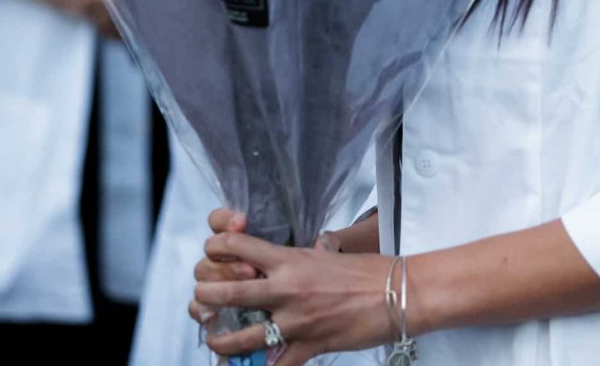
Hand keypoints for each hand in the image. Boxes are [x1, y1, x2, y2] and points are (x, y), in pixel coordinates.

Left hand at [190, 210, 396, 364]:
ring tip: (214, 338)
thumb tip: (300, 255)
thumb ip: (305, 258)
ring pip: (242, 336)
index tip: (212, 253)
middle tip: (201, 300)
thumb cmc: (369, 271)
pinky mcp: (310, 346)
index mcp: (291, 260)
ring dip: (221, 340)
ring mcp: (297, 320)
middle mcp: (288, 288)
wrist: (398, 292)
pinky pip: (276, 365)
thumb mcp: (329, 254)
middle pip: (228, 292)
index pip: (238, 246)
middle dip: (206, 297)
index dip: (217, 248)